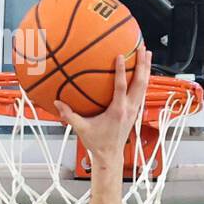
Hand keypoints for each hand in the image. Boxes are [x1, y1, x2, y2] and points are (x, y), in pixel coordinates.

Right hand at [54, 46, 151, 163]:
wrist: (110, 155)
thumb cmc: (97, 143)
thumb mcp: (82, 128)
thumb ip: (69, 115)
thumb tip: (57, 103)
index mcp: (117, 111)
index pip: (121, 86)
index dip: (121, 71)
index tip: (120, 56)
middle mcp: (129, 108)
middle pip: (140, 82)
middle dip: (142, 64)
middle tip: (141, 48)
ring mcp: (134, 109)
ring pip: (144, 85)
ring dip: (146, 68)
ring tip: (146, 53)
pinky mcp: (136, 111)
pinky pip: (142, 91)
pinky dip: (143, 78)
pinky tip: (142, 70)